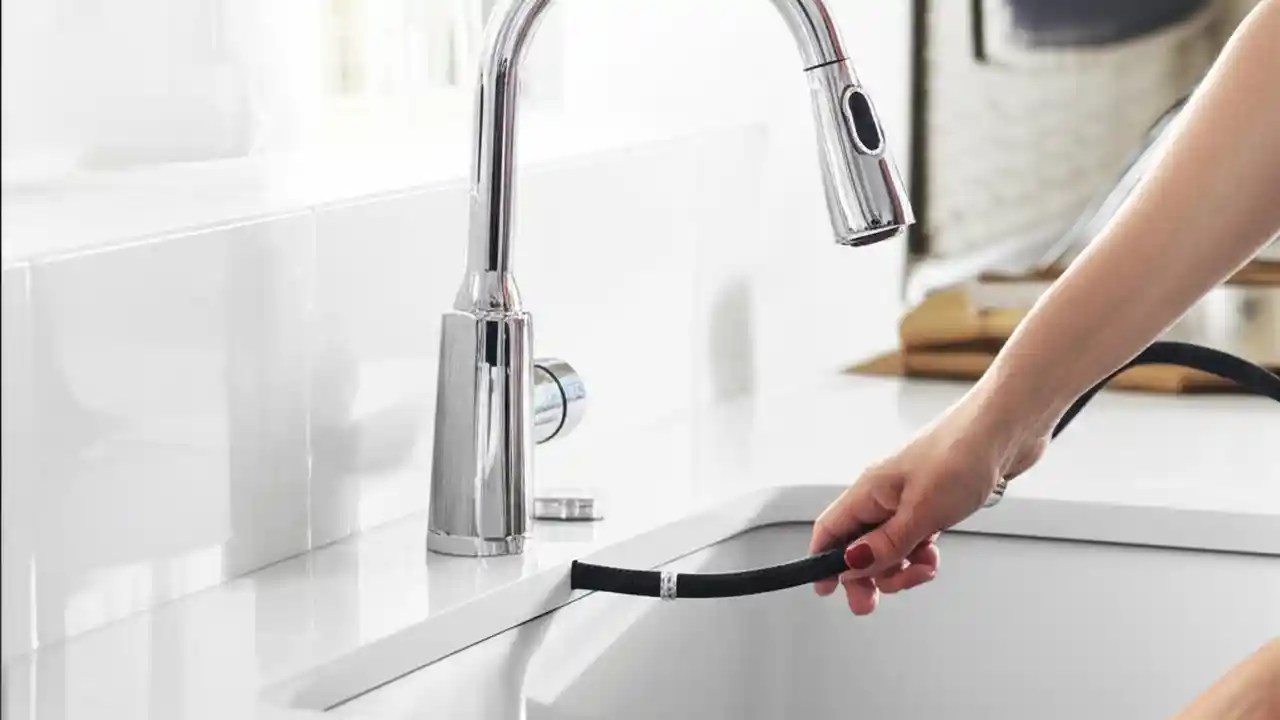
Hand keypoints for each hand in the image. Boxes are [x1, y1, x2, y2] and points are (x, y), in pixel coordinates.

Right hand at [808, 391, 1051, 614]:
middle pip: (857, 544)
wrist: (1006, 428)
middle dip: (864, 575)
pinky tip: (935, 554)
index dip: (821, 561)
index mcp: (869, 491)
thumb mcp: (922, 512)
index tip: (824, 590)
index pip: (829, 530)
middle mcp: (883, 495)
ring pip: (888, 545)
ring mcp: (908, 498)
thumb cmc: (962, 455)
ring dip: (900, 567)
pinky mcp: (932, 501)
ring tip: (923, 570)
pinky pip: (913, 537)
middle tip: (870, 603)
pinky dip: (920, 553)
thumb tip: (849, 565)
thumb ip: (886, 544)